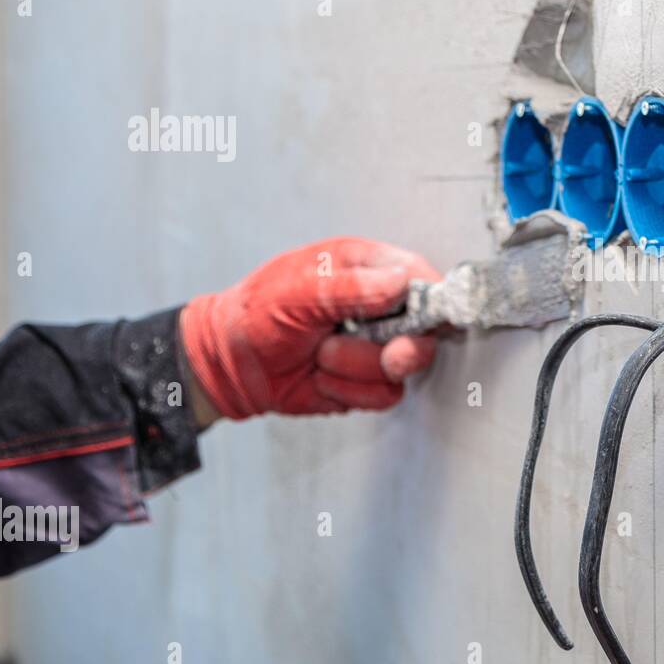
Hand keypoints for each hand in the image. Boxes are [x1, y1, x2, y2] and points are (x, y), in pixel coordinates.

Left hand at [179, 237, 440, 425]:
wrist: (230, 363)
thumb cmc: (257, 313)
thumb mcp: (297, 289)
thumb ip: (350, 286)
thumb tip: (399, 284)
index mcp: (367, 268)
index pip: (420, 277)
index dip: (432, 298)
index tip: (427, 315)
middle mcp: (380, 307)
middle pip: (426, 329)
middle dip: (399, 346)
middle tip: (383, 351)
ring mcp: (377, 346)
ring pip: (402, 368)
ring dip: (354, 367)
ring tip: (320, 353)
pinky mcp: (368, 381)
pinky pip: (383, 395)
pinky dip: (348, 391)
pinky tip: (322, 377)